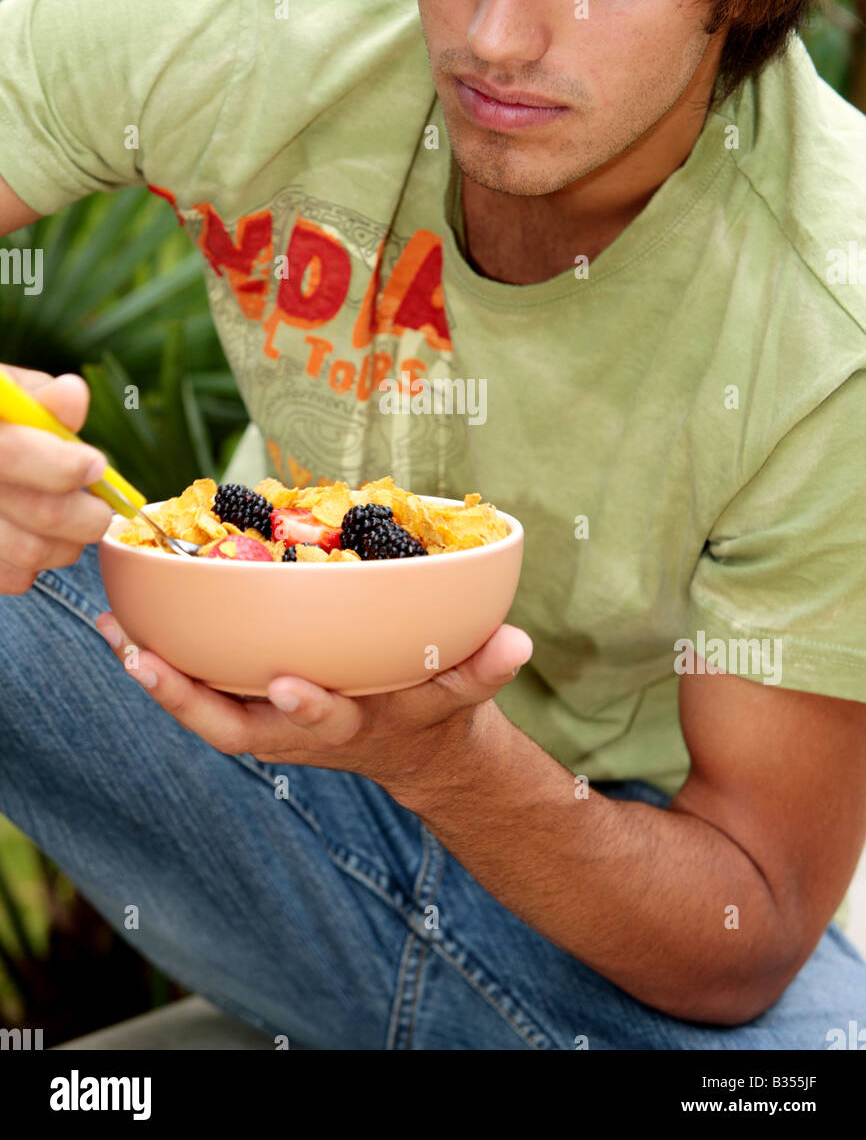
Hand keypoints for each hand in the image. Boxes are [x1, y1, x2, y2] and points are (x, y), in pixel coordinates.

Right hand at [0, 366, 111, 594]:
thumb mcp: (7, 393)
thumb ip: (39, 398)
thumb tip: (71, 396)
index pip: (12, 455)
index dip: (63, 465)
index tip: (95, 465)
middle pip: (40, 513)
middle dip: (87, 513)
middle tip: (100, 506)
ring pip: (31, 553)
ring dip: (68, 542)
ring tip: (73, 520)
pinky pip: (14, 578)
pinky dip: (38, 564)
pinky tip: (37, 536)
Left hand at [94, 612, 532, 801]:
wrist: (413, 749)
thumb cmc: (432, 706)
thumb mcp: (464, 690)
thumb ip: (488, 667)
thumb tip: (520, 641)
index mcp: (356, 727)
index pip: (332, 724)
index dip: (310, 709)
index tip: (289, 684)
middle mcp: (302, 733)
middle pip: (238, 731)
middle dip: (192, 701)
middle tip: (147, 664)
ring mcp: (271, 724)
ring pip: (203, 712)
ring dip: (156, 678)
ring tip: (114, 636)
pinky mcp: (253, 704)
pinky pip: (198, 688)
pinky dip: (160, 662)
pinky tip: (125, 625)